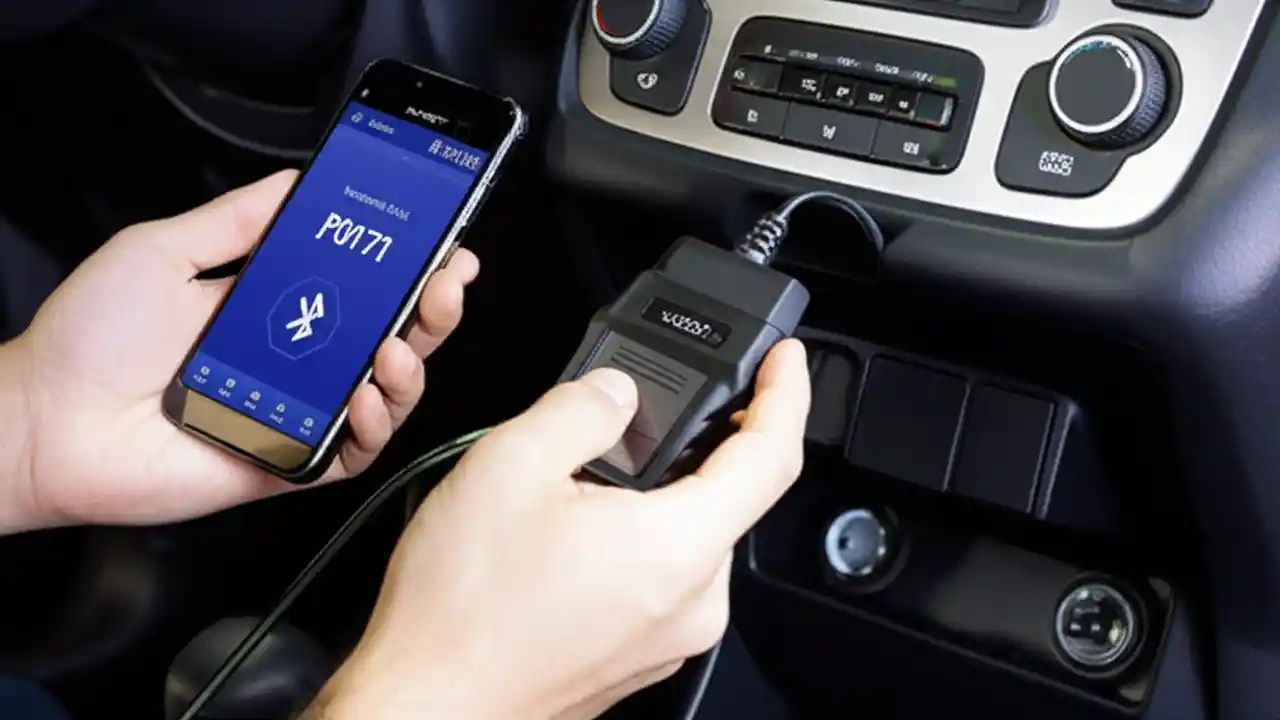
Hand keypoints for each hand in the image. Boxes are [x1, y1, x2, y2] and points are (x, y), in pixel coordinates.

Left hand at [0, 171, 478, 532]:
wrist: (45, 421)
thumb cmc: (90, 339)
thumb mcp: (163, 252)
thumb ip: (234, 221)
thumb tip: (294, 182)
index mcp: (277, 310)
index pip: (364, 288)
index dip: (411, 268)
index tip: (444, 244)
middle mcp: (297, 362)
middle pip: (392, 338)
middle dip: (433, 311)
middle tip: (449, 283)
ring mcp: (298, 414)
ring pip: (387, 396)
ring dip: (412, 367)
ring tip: (398, 345)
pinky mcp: (289, 463)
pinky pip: (353, 453)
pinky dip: (374, 428)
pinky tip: (368, 398)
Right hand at [312, 340, 809, 719]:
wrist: (424, 705)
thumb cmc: (461, 611)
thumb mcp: (511, 463)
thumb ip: (583, 407)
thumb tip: (617, 392)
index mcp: (678, 547)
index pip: (771, 456)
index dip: (786, 394)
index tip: (784, 362)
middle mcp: (691, 603)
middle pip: (725, 497)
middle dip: (689, 447)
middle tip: (627, 422)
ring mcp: (668, 638)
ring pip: (685, 537)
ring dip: (651, 497)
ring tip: (574, 490)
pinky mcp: (640, 656)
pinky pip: (660, 579)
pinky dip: (633, 542)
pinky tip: (568, 539)